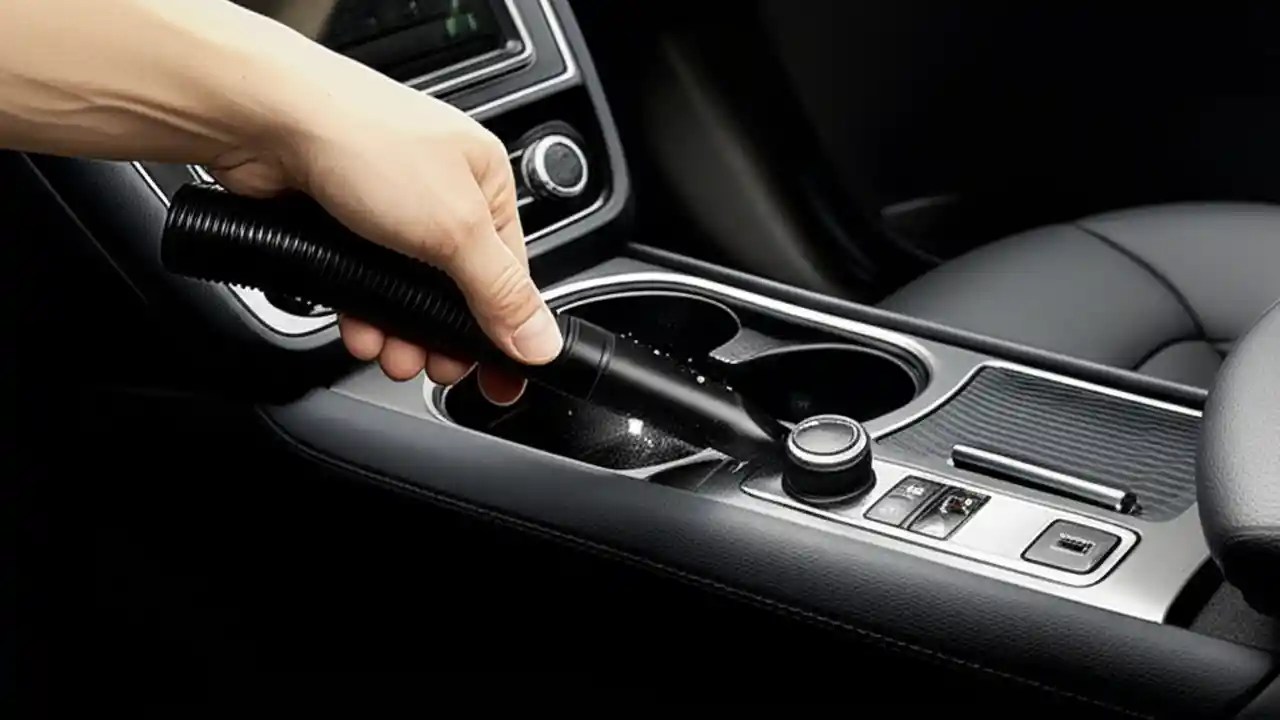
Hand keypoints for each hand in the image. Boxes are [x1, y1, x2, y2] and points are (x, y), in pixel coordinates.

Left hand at [207, 62, 560, 404]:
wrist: (265, 120)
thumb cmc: (364, 141)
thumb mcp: (455, 229)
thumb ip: (500, 292)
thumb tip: (541, 339)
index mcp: (485, 181)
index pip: (511, 273)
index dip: (506, 331)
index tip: (500, 379)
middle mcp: (440, 192)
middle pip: (457, 290)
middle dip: (444, 336)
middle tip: (436, 368)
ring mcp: (388, 207)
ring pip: (407, 293)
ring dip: (399, 332)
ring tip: (392, 354)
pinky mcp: (340, 224)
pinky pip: (362, 284)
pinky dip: (362, 313)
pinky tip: (358, 329)